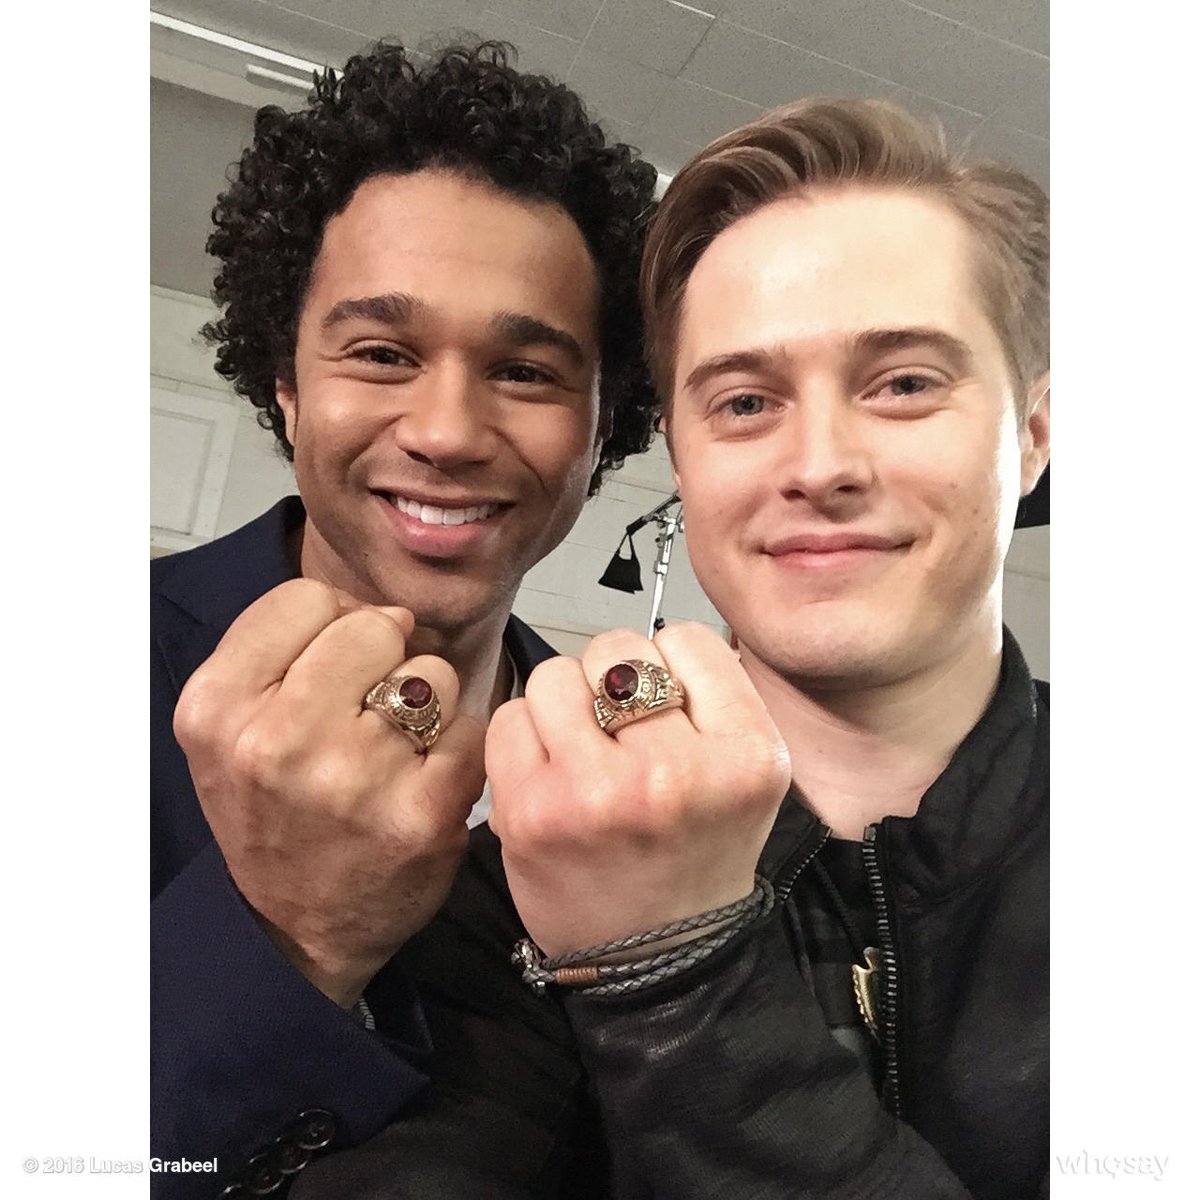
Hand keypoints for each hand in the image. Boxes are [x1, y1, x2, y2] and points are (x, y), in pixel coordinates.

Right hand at [173, 578, 485, 1004]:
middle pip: (374, 625)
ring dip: (427, 704)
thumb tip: (386, 611)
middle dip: (384, 657)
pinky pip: (470, 727)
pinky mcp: (420, 815)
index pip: (308, 598)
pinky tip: (426, 781)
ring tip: (394, 752)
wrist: (295, 931)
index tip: (334, 667)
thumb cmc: (273, 816)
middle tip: (369, 711)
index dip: (334, 625)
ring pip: (431, 673)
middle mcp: (275, 741)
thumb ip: (285, 648)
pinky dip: (457, 749)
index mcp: (217, 708)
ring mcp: (350, 780)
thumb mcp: (230, 726)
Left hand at [486, 623, 790, 957]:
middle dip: (610, 681)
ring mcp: (597, 792)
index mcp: (746, 756)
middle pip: (616, 650)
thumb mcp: (747, 776)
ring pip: (556, 675)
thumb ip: (715, 700)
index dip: (669, 666)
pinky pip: (509, 718)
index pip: (688, 639)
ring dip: (562, 705)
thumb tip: (650, 640)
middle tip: (618, 732)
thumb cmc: (697, 852)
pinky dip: (523, 737)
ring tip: (580, 751)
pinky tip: (547, 774)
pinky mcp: (531, 811)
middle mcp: (676, 772)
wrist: (655, 958)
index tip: (666, 709)